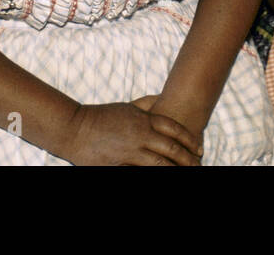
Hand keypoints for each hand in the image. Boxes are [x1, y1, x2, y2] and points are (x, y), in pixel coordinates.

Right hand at [62, 101, 202, 165]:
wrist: (74, 128)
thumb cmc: (101, 116)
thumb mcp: (126, 106)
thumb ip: (146, 104)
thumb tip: (162, 98)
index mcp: (143, 119)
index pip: (174, 129)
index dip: (190, 139)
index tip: (199, 149)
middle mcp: (140, 135)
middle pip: (172, 148)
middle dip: (188, 158)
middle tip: (198, 164)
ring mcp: (130, 152)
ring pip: (160, 164)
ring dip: (176, 169)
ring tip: (187, 172)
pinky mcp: (120, 165)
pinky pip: (141, 171)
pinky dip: (154, 173)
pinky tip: (163, 174)